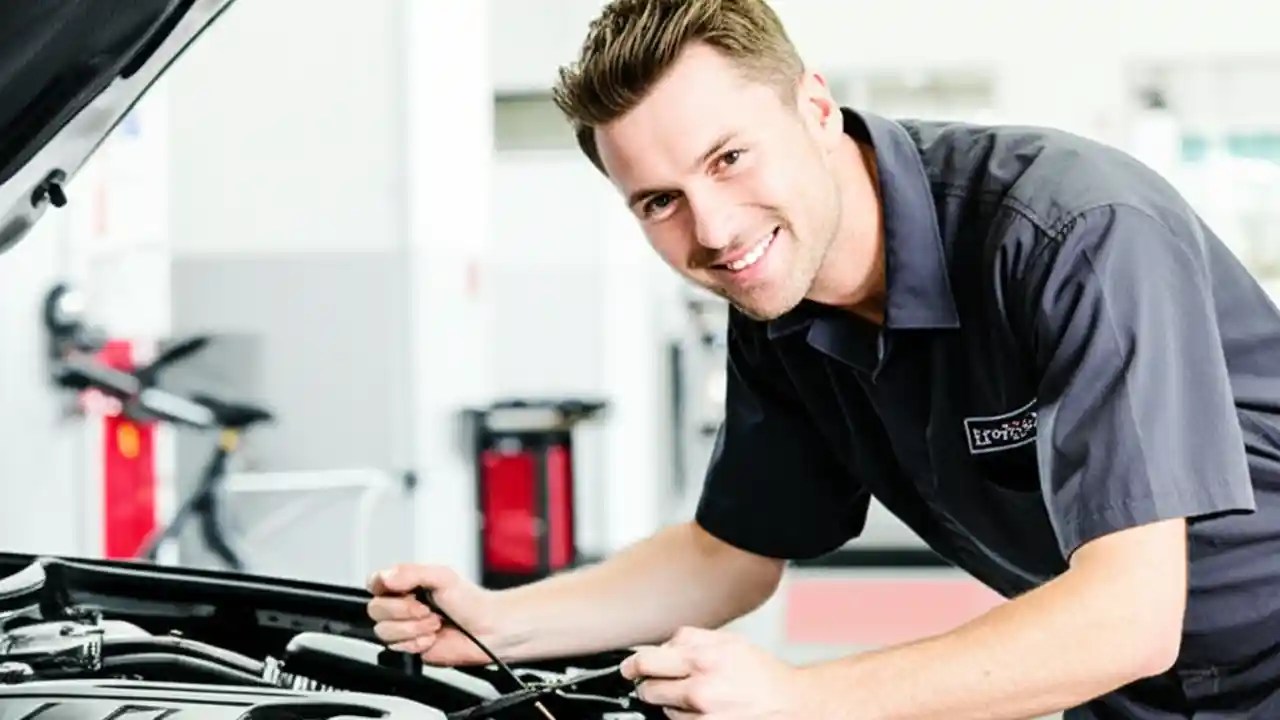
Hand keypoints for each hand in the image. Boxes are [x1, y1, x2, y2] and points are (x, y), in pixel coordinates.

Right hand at [365, 563, 500, 665]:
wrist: (488, 631)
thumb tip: (385, 576)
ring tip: (434, 623)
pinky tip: (433, 638)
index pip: (375, 583)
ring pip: (384, 631)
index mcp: (407, 584)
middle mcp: (402, 605)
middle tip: (426, 609)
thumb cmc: (471, 602)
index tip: (404, 590)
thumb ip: (411, 573)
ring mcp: (405, 627)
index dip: (383, 588)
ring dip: (412, 628)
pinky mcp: (410, 648)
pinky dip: (416, 643)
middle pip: (376, 610)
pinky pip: (397, 649)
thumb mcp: (442, 576)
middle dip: (403, 611)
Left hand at [621, 626, 813, 718]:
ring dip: (671, 702)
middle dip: (649, 684)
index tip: (629, 667)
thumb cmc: (762, 674)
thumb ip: (692, 639)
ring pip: (663, 708)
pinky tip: (703, 710)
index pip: (648, 660)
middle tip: (657, 682)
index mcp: (704, 659)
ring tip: (697, 695)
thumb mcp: (729, 642)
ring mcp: (703, 716)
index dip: (633, 664)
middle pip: (649, 687)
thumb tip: (663, 646)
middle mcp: (701, 688)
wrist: (790, 704)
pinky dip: (685, 717)